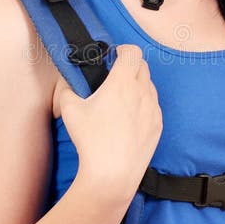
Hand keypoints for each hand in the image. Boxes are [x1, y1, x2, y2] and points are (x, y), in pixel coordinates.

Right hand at [55, 44, 162, 191]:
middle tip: (115, 75)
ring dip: (138, 84)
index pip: (133, 52)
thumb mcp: (69, 110)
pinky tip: (129, 116)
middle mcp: (142, 92)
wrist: (112, 173)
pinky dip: (144, 103)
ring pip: (149, 86)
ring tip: (121, 98)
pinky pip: (153, 105)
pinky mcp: (158, 125)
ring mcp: (153, 109)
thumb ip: (66, 88)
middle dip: (130, 66)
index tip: (114, 55)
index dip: (123, 49)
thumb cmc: (91, 141)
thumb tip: (67, 80)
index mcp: (122, 83)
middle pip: (143, 67)